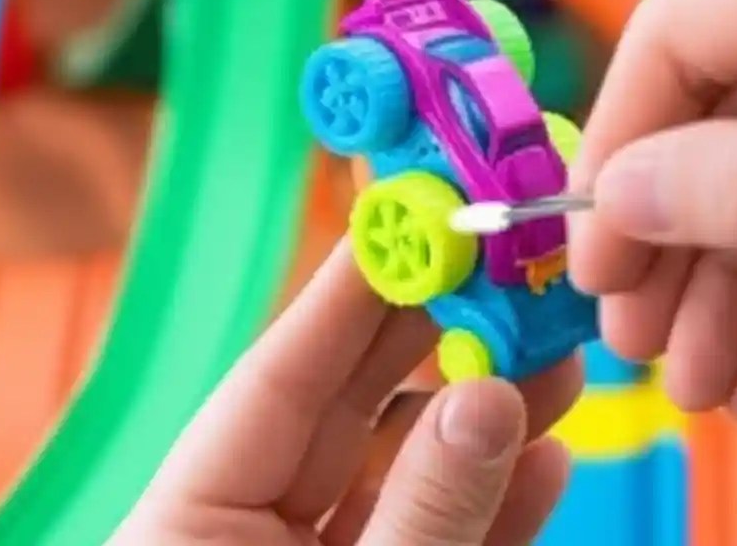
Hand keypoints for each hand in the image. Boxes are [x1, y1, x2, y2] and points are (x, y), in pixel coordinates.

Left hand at [112, 242, 581, 545]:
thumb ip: (420, 513)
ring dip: (481, 424)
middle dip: (433, 347)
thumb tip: (488, 398)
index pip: (273, 382)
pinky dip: (490, 507)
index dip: (344, 298)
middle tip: (503, 281)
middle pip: (347, 416)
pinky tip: (542, 462)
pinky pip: (432, 542)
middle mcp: (245, 534)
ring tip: (550, 365)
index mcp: (186, 525)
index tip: (408, 223)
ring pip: (402, 477)